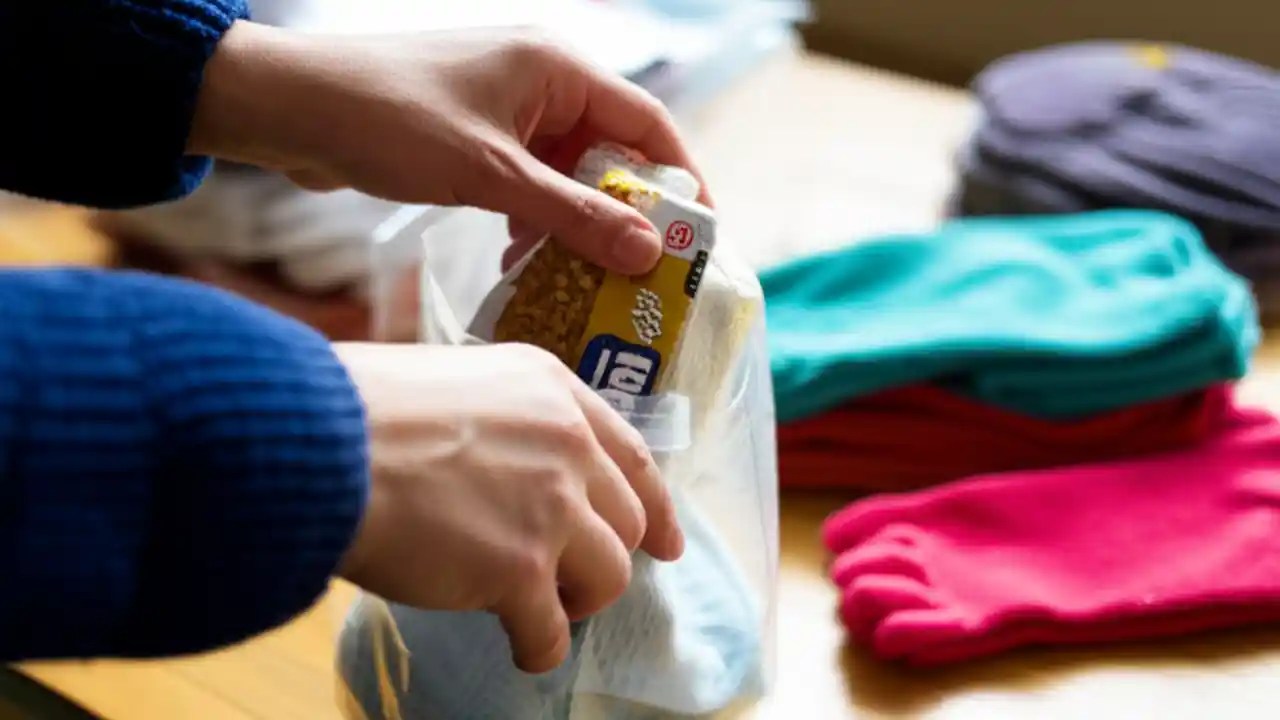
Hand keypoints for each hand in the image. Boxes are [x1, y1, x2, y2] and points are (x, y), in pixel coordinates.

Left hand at [190, 22, 710, 275]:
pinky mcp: (475, 137)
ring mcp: (506, 110)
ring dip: (577, 224)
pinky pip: (528, 181)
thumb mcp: (490, 176)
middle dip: (627, 213)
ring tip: (589, 280)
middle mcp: (541, 82)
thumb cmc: (388, 121)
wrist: (289, 108)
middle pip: (612, 152)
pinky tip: (528, 263)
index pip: (648, 124)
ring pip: (568, 173)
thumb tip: (647, 251)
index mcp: (558, 69)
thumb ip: (572, 215)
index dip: (681, 181)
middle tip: (647, 274)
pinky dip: (535, 220)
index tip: (699, 238)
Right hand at [332, 342, 683, 673]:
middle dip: (607, 556)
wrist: (320, 443)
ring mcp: (552, 507)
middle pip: (629, 520)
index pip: (631, 455)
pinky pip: (553, 631)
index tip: (666, 541)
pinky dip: (538, 647)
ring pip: (609, 577)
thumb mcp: (450, 380)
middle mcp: (566, 444)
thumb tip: (497, 464)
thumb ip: (497, 420)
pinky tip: (518, 646)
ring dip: (576, 601)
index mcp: (550, 390)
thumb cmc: (357, 406)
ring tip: (538, 608)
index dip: (655, 505)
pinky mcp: (522, 570)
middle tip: (572, 579)